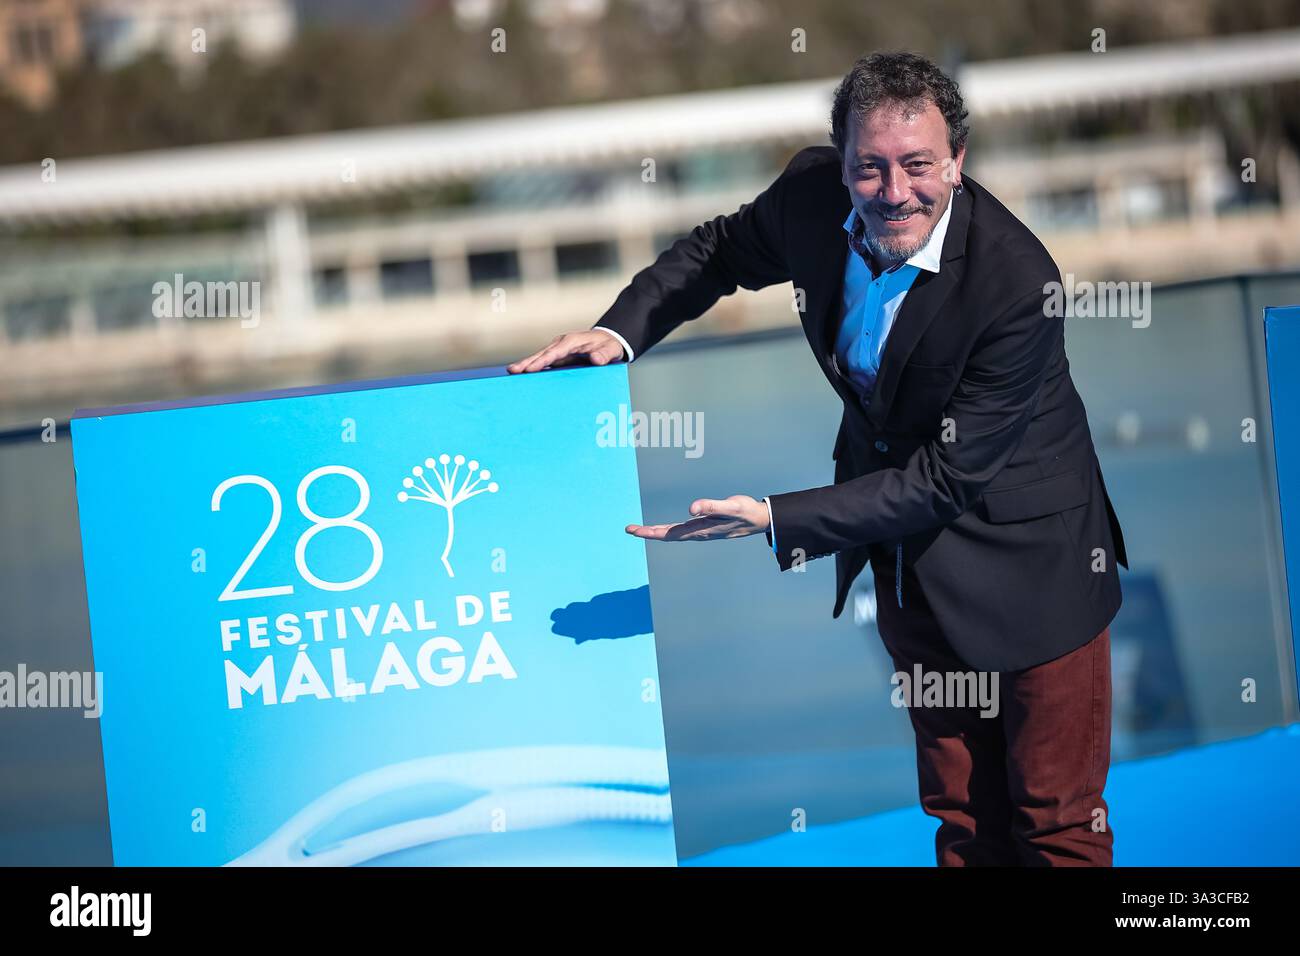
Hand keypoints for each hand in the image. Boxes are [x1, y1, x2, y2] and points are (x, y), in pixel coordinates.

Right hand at [507, 329, 624, 372]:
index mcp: (573, 341)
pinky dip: (534, 366)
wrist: (608, 339)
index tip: (531, 368)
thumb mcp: (611, 349)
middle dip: (528, 362)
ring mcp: (560, 348)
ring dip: (527, 364)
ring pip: (541, 356)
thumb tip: (596, 359)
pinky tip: (524, 373)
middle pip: (543, 353)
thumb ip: (604, 354)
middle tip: (513, 370)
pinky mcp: (559, 354)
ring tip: (513, 372)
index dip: (543, 360)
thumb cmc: (608, 344)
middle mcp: (563, 343)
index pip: (556, 352)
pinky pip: (545, 360)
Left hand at [626, 495, 769, 541]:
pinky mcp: (705, 527)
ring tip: (641, 529)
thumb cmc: (746, 511)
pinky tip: (666, 528)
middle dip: (648, 532)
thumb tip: (691, 509)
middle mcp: (698, 532)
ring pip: (674, 533)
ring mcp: (701, 531)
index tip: (634, 530)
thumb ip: (711, 506)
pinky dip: (669, 529)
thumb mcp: (730, 506)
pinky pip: (682, 530)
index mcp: (700, 529)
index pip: (670, 533)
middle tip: (629, 529)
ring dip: (657, 531)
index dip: (651, 532)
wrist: (759, 520)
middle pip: (668, 535)